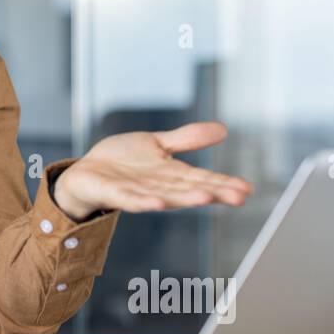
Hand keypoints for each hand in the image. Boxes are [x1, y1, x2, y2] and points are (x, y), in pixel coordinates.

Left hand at [53, 122, 252, 219]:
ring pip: (165, 196)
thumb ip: (186, 139)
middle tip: (239, 196)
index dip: (224, 183)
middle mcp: (158, 187)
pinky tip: (158, 204)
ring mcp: (137, 192)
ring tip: (207, 197)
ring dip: (185, 198)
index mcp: (171, 175)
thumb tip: (223, 130)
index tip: (247, 188)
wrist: (85, 172)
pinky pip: (131, 199)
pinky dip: (145, 202)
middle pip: (189, 190)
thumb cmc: (122, 162)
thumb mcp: (157, 144)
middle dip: (214, 193)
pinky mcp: (114, 193)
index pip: (202, 179)